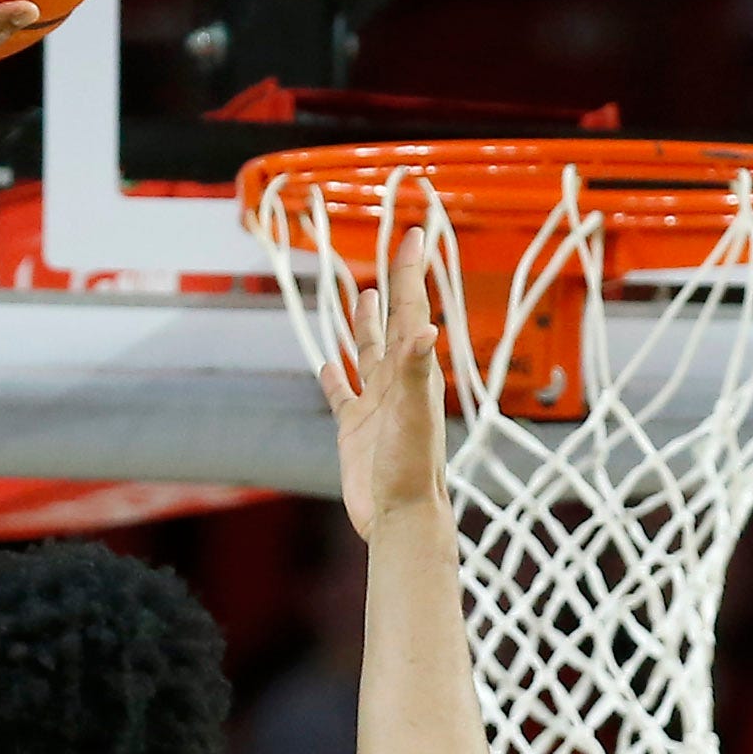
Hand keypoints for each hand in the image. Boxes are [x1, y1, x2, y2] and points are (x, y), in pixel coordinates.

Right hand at [322, 224, 450, 542]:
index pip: (410, 310)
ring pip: (367, 354)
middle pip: (391, 323)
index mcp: (413, 373)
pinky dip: (335, 378)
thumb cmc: (413, 470)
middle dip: (394, 286)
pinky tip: (328, 366)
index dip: (410, 272)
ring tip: (362, 295)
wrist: (401, 518)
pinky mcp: (355, 431)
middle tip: (398, 250)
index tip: (415, 235)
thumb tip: (424, 328)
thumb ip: (416, 372)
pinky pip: (342, 395)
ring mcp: (375, 407)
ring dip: (365, 325)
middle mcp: (397, 384)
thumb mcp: (413, 416)